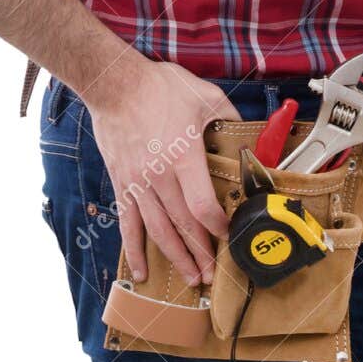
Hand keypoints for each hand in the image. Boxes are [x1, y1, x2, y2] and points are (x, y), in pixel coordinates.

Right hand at [88, 58, 240, 287]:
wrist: (115, 83)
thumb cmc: (160, 87)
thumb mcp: (205, 95)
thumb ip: (229, 117)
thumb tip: (247, 134)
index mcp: (183, 157)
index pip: (203, 206)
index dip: (218, 227)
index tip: (229, 235)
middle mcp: (160, 176)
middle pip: (183, 225)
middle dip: (201, 253)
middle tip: (213, 274)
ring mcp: (138, 183)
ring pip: (158, 230)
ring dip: (175, 257)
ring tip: (190, 278)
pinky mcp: (122, 183)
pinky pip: (128, 223)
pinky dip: (134, 249)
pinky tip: (140, 271)